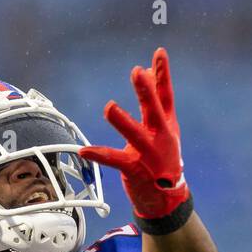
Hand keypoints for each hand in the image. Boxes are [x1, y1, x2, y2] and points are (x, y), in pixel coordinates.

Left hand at [80, 48, 189, 221]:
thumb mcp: (164, 128)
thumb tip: (148, 71)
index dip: (163, 73)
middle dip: (146, 92)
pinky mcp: (135, 169)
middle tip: (137, 72)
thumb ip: (156, 101)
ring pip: (135, 134)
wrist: (167, 199)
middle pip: (154, 110)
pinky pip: (114, 160)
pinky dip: (98, 154)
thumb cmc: (163, 158)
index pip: (165, 95)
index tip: (158, 52)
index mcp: (167, 124)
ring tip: (109, 107)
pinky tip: (84, 149)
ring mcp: (149, 154)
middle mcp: (161, 137)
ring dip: (122, 121)